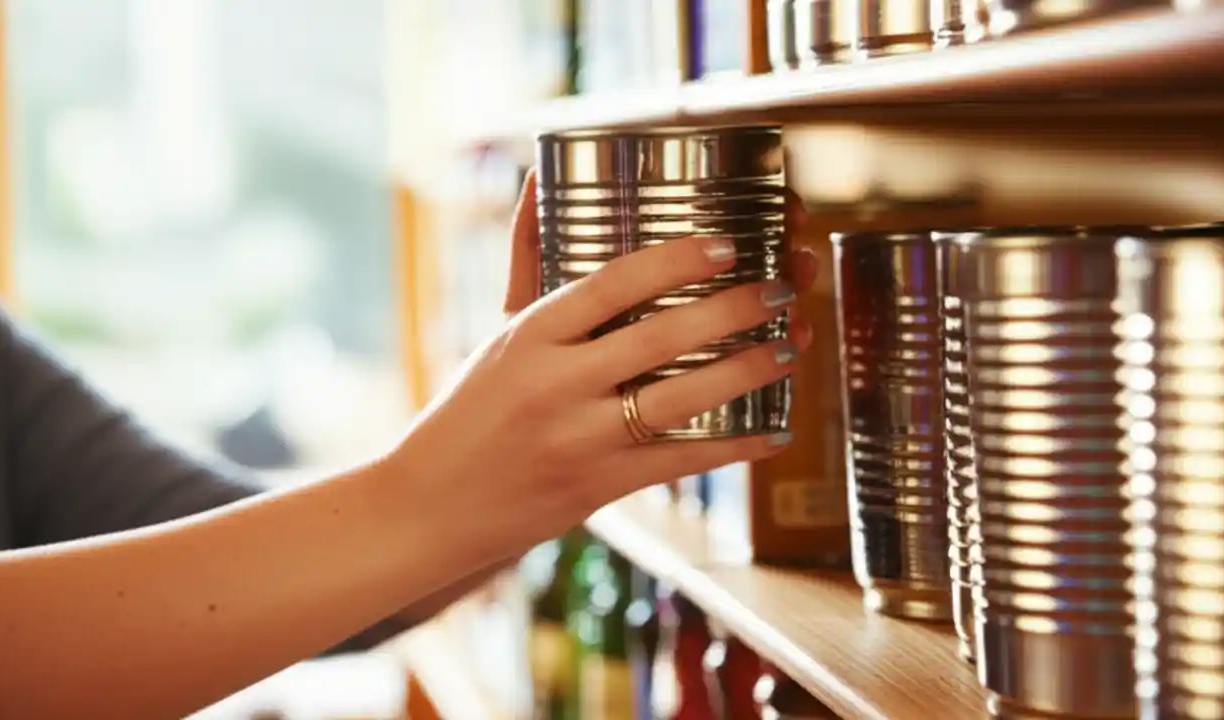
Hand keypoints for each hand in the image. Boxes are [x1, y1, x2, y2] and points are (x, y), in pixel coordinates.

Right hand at [390, 170, 817, 550]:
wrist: (433, 504)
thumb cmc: (471, 409)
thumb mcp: (499, 332)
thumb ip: (526, 258)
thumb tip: (537, 176)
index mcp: (529, 335)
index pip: (612, 283)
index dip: (676, 261)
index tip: (726, 245)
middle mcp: (555, 383)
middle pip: (661, 336)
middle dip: (734, 309)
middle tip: (780, 289)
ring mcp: (579, 438)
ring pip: (681, 398)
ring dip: (747, 371)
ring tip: (790, 346)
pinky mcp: (599, 487)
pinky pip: (681, 461)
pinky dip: (735, 446)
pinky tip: (776, 431)